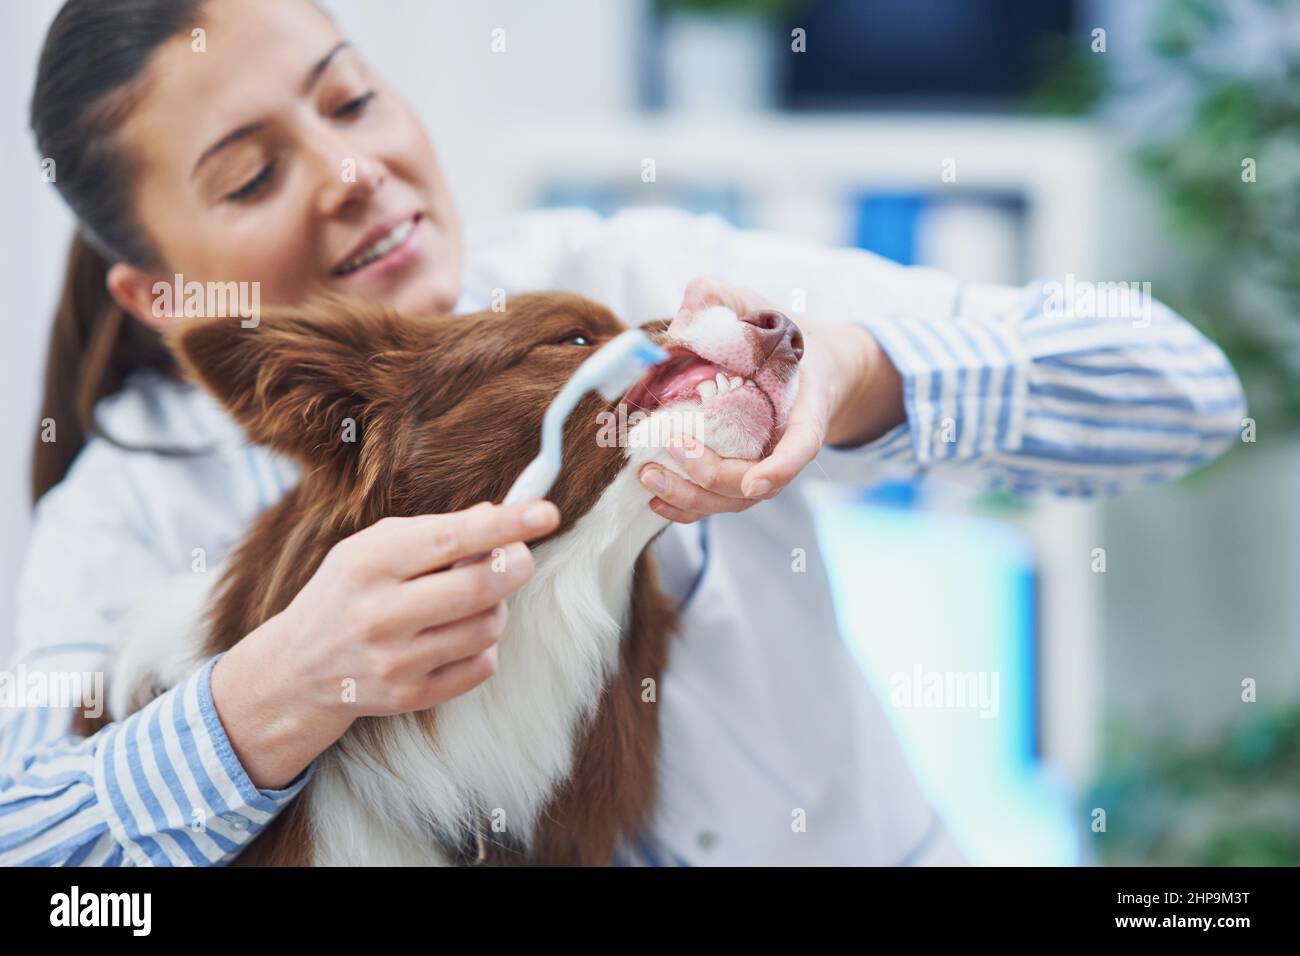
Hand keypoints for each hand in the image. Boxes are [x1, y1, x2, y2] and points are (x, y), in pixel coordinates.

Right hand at [211, 500, 559, 787]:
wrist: (298, 668)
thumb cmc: (348, 592)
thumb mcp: (373, 548)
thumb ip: (435, 532)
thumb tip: (499, 516)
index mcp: (369, 563)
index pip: (451, 538)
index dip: (506, 524)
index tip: (547, 512)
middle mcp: (379, 614)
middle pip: (481, 586)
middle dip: (516, 564)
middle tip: (519, 556)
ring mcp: (394, 661)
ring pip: (488, 626)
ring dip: (496, 607)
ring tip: (473, 600)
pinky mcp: (410, 697)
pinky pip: (482, 665)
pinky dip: (484, 646)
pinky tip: (458, 636)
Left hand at [640, 277, 903, 523]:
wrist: (812, 364)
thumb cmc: (781, 333)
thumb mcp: (756, 303)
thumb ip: (719, 298)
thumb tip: (677, 326)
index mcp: (806, 405)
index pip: (802, 444)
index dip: (781, 467)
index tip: (755, 482)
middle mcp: (788, 444)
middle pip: (756, 481)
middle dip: (712, 474)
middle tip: (671, 446)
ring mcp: (766, 465)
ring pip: (734, 500)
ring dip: (692, 497)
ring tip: (650, 477)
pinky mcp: (742, 474)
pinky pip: (719, 502)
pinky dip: (688, 507)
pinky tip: (657, 500)